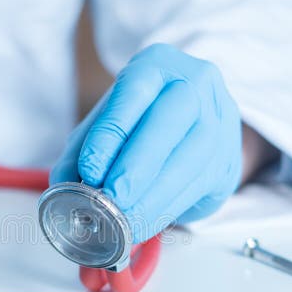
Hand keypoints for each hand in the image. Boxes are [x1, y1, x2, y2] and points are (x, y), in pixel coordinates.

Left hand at [51, 43, 241, 241]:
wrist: (196, 119)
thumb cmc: (141, 118)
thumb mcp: (108, 120)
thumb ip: (83, 148)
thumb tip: (64, 186)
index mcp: (157, 65)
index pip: (133, 94)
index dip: (110, 135)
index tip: (89, 170)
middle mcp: (196, 85)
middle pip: (169, 123)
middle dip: (137, 167)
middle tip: (112, 198)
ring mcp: (219, 121)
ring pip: (189, 161)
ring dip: (152, 199)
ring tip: (123, 222)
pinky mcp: (228, 159)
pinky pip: (197, 188)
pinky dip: (165, 211)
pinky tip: (142, 225)